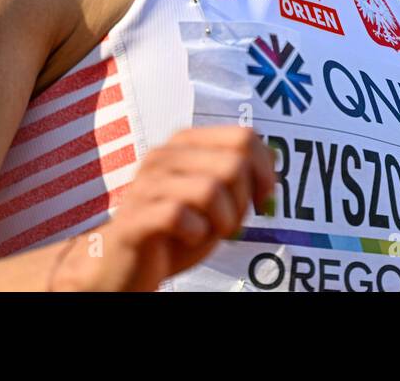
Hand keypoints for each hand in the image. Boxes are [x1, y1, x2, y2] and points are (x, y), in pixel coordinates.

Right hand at [64, 125, 275, 291]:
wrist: (126, 262)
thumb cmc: (176, 229)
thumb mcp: (216, 198)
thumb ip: (240, 175)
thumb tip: (274, 156)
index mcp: (185, 143)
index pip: (244, 136)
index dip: (265, 171)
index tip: (263, 199)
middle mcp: (164, 155)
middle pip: (233, 163)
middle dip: (243, 201)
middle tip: (231, 222)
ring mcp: (147, 184)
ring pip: (211, 189)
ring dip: (223, 221)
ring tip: (210, 231)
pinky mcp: (136, 216)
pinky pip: (180, 216)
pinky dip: (196, 233)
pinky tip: (189, 237)